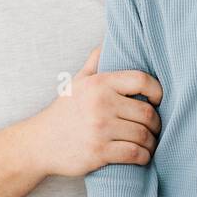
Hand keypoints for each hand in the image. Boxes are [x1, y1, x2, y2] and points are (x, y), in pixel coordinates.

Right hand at [25, 46, 162, 177]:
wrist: (39, 144)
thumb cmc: (64, 112)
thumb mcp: (76, 82)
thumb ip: (95, 62)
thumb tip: (109, 40)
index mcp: (99, 84)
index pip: (142, 80)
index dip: (157, 91)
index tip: (157, 101)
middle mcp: (101, 104)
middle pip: (147, 113)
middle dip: (156, 123)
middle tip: (154, 128)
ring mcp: (100, 129)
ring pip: (144, 135)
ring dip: (151, 142)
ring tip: (149, 143)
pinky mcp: (99, 152)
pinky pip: (135, 153)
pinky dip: (144, 156)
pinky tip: (141, 156)